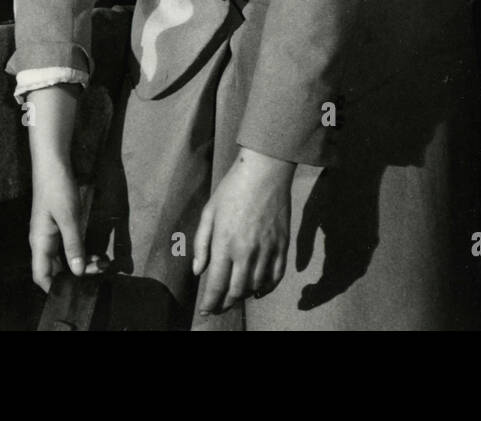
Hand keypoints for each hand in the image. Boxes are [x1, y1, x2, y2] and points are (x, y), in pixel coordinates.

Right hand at [29, 155, 87, 291]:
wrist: (54, 162)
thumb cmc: (57, 188)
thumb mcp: (69, 217)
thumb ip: (73, 245)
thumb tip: (76, 272)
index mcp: (39, 241)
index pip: (41, 275)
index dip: (54, 287)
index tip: (74, 291)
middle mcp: (43, 240)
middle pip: (55, 268)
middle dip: (75, 275)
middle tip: (98, 272)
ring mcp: (51, 232)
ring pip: (64, 257)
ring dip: (81, 262)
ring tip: (101, 262)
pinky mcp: (60, 224)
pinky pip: (69, 245)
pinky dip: (81, 251)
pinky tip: (95, 252)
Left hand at [192, 147, 295, 314]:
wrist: (265, 171)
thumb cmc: (232, 189)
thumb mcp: (209, 212)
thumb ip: (201, 244)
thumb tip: (198, 270)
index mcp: (225, 244)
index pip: (216, 285)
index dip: (210, 302)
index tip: (206, 310)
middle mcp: (246, 252)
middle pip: (236, 291)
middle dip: (225, 303)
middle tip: (219, 306)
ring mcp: (267, 250)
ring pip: (256, 286)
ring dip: (244, 295)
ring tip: (236, 296)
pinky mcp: (282, 245)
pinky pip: (276, 276)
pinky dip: (267, 288)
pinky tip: (259, 290)